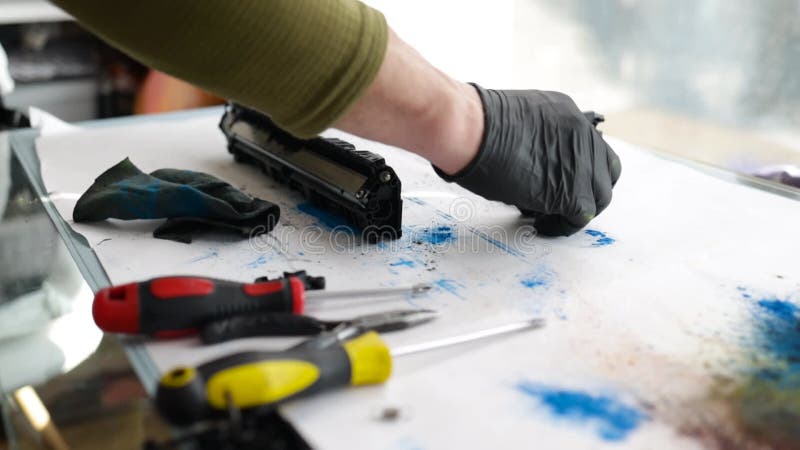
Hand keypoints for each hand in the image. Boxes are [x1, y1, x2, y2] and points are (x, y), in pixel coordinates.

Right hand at [435, 84, 620, 235]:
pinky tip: (542, 226)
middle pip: (604, 170)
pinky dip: (563, 225)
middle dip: (585, 189)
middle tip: (558, 203)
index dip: (577, 169)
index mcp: (568, 113)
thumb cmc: (475, 124)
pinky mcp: (571, 191)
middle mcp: (581, 134)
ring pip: (598, 196)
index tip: (556, 180)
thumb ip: (532, 139)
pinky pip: (581, 217)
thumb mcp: (515, 121)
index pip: (589, 146)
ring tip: (547, 218)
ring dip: (575, 210)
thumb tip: (527, 166)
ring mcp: (581, 163)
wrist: (470, 128)